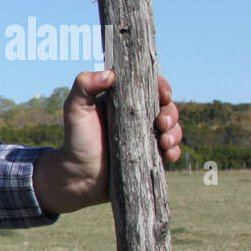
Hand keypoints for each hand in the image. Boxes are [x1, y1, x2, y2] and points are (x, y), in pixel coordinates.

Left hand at [33, 70, 181, 214]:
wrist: (78, 176)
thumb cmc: (76, 139)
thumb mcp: (75, 109)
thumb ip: (84, 86)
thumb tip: (110, 74)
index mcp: (124, 101)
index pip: (150, 87)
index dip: (162, 88)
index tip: (164, 95)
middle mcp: (138, 117)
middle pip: (167, 108)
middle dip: (171, 113)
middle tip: (162, 123)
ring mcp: (146, 137)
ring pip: (173, 128)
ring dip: (175, 133)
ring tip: (165, 143)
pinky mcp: (151, 156)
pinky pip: (172, 151)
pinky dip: (175, 151)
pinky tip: (168, 155)